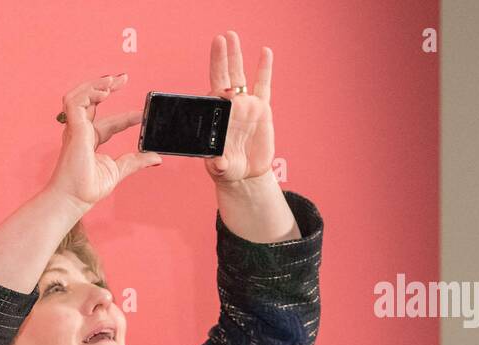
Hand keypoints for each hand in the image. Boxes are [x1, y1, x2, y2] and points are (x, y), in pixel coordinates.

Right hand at [44, 73, 161, 211]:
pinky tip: (104, 92)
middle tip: (124, 78)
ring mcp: (75, 129)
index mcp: (90, 142)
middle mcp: (81, 132)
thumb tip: (156, 157)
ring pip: (79, 96)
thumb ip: (136, 161)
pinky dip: (89, 92)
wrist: (75, 198)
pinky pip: (76, 101)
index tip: (142, 114)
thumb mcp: (119, 170)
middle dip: (106, 86)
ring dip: (95, 85)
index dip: (126, 117)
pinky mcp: (73, 128)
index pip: (110, 123)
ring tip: (112, 81)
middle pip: (90, 101)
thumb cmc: (88, 189)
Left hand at [204, 31, 275, 184]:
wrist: (246, 174)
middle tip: (222, 37)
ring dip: (237, 56)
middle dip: (223, 56)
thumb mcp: (221, 169)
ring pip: (241, 76)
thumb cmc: (228, 170)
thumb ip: (218, 165)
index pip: (213, 89)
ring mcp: (246, 105)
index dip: (214, 71)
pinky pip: (263, 86)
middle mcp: (230, 106)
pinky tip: (265, 52)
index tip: (214, 56)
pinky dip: (265, 69)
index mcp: (217, 115)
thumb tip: (218, 163)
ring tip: (233, 36)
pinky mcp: (262, 109)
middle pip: (226, 76)